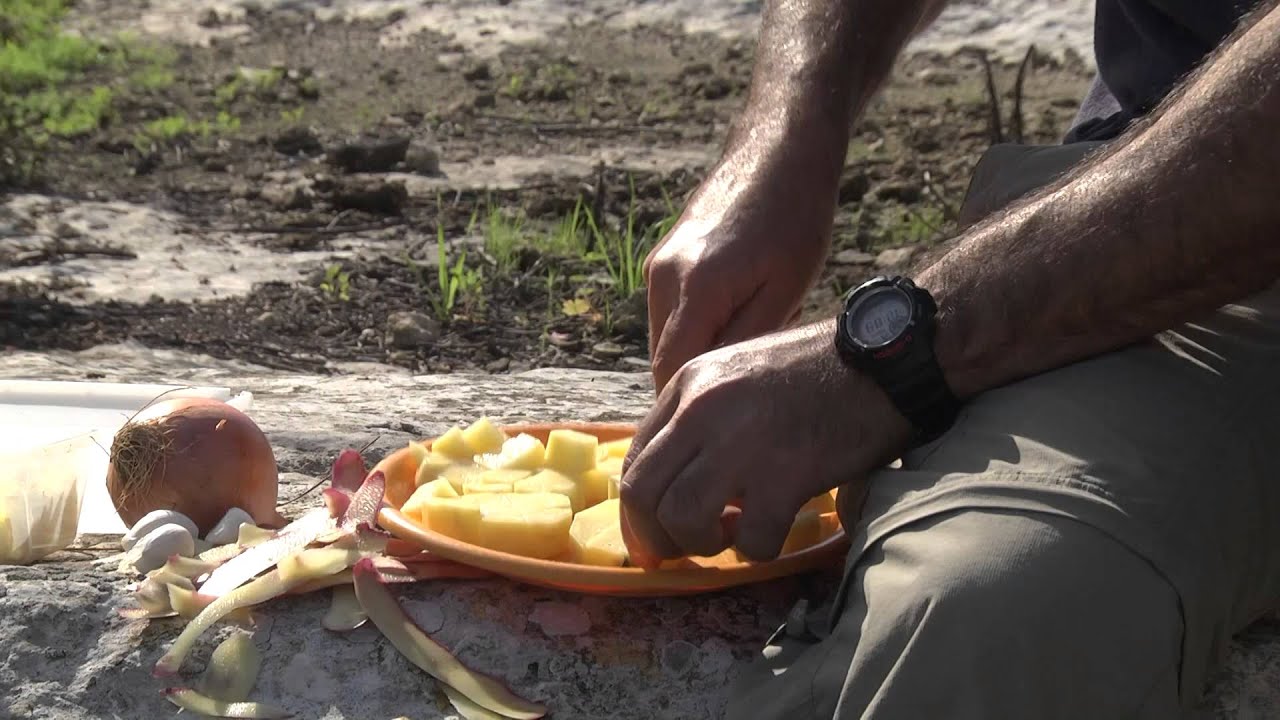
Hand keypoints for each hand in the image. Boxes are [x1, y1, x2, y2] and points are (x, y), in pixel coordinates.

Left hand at [618, 321, 912, 566]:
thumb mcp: (740, 372)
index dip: (637, 508)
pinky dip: (757, 550)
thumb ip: (703, 414)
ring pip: (680, 518)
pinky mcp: (783, 475)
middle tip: (680, 551)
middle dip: (653, 536)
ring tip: (730, 536)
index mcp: (688, 382)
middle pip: (642, 491)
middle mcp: (702, 410)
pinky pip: (748, 540)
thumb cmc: (820, 368)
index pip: (634, 457)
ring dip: (700, 544)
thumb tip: (680, 474)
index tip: (652, 534)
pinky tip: (773, 532)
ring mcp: (740, 442)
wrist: (885, 359)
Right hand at [643, 156, 836, 392]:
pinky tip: (740, 310)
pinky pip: (671, 313)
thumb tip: (715, 388)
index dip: (689, 406)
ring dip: (701, 350)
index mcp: (694, 289)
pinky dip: (698, 325)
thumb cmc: (796, 220)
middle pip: (662, 358)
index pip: (668, 374)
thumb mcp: (786, 291)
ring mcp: (658, 265)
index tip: (722, 422)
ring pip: (666, 336)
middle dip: (698, 379)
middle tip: (747, 381)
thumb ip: (743, 343)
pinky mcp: (663, 258)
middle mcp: (662, 277)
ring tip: (752, 336)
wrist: (779, 152)